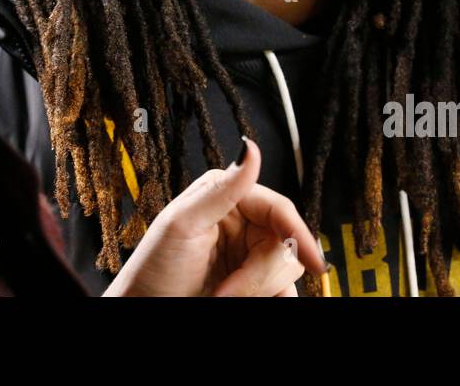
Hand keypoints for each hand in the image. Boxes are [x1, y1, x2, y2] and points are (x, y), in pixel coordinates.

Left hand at [102, 138, 327, 295]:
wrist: (144, 311)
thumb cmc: (153, 270)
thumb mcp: (183, 224)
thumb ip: (221, 188)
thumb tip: (250, 147)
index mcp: (228, 197)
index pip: (278, 209)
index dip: (298, 233)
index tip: (315, 263)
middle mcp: (243, 223)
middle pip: (285, 244)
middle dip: (259, 275)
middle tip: (226, 292)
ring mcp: (248, 256)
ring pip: (285, 271)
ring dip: (259, 291)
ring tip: (223, 297)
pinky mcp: (251, 286)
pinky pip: (281, 291)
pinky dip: (272, 298)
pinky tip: (249, 301)